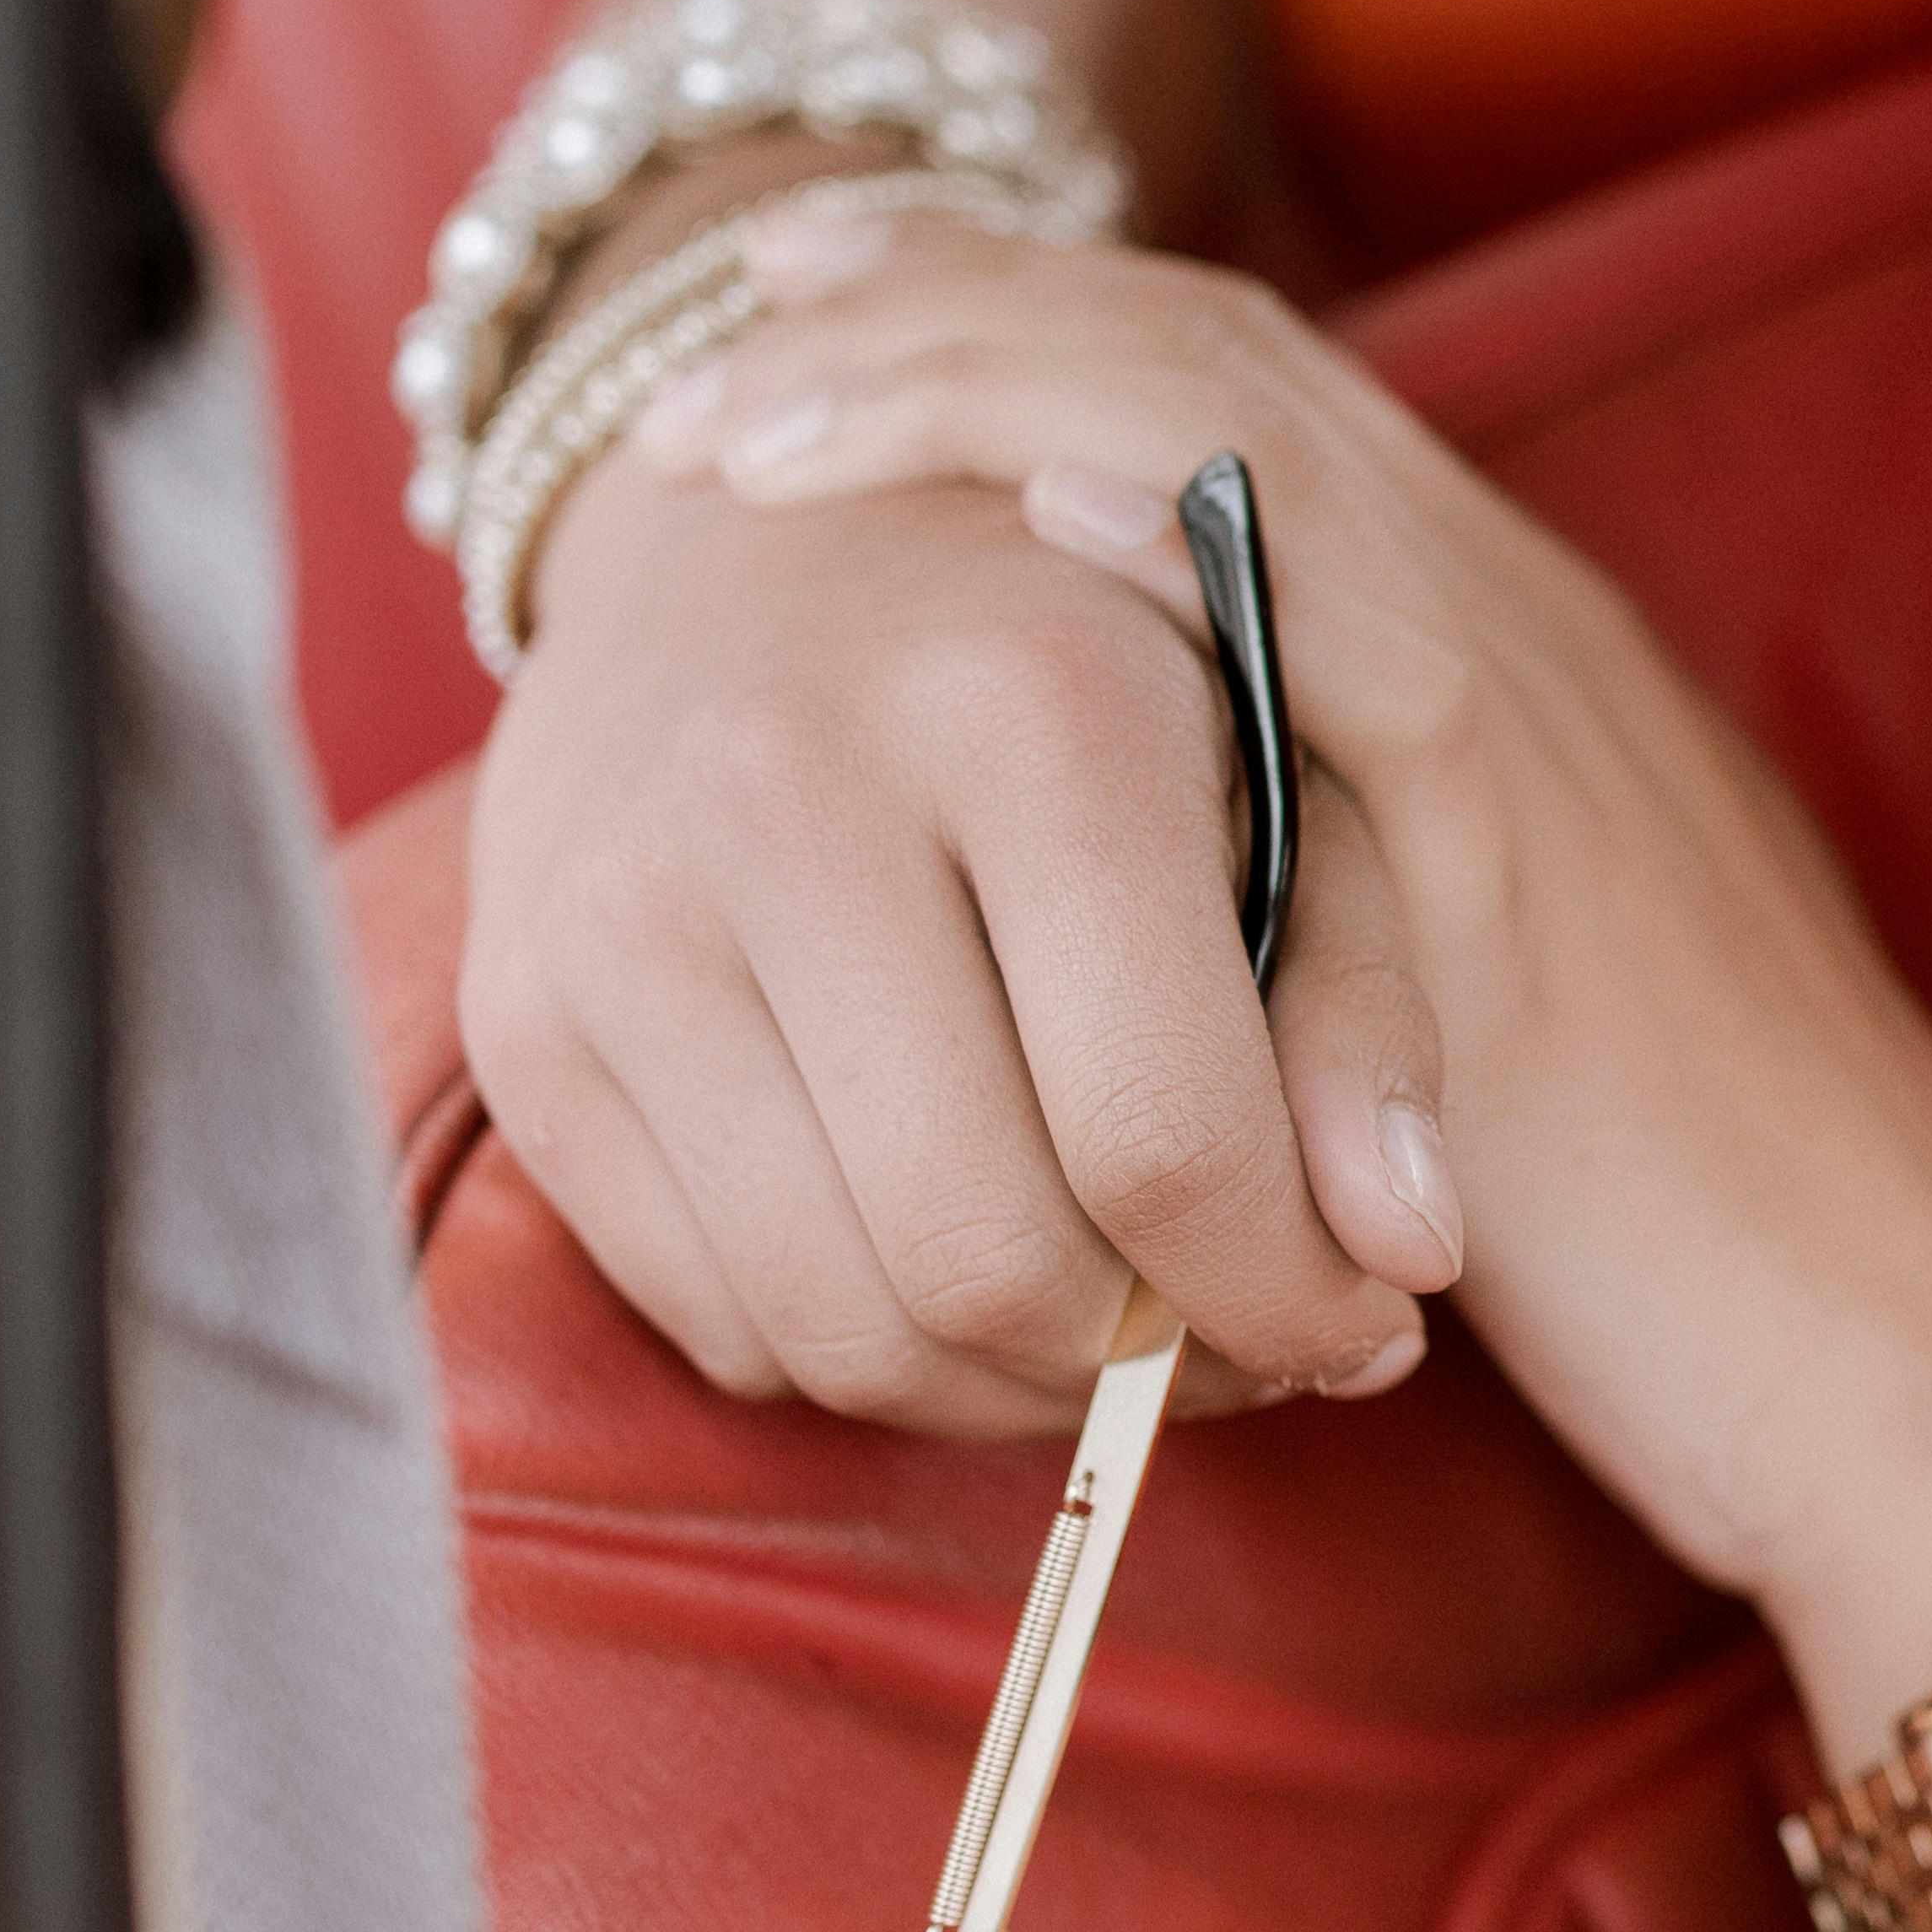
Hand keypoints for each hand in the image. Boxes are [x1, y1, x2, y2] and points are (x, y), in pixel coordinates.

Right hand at [460, 332, 1462, 1438]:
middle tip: (1249, 1332)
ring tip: (1123, 1318)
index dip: (1290, 1293)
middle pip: (991, 1260)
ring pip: (845, 1326)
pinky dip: (871, 1348)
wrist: (766, 543)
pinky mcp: (525, 1023)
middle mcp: (786, 797)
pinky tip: (960, 1264)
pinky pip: (720, 1314)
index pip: (1164, 1132)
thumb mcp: (1284, 768)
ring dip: (1016, 1388)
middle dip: (1160, 1361)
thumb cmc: (1085, 665)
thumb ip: (1364, 1010)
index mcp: (1024, 710)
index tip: (1364, 1321)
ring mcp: (621, 918)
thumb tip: (1407, 1256)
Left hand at [608, 204, 1931, 1635]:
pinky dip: (1179, 549)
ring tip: (770, 404)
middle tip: (746, 289)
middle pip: (1212, 353)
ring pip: (1251, 443)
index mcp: (1495, 651)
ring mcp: (1525, 731)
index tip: (826, 277)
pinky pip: (1348, 649)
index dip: (1024, 304)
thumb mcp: (1478, 1010)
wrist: (1903, 1352)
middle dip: (960, 294)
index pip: (1235, 388)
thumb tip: (1167, 915)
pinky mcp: (1523, 873)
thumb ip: (1337, 912)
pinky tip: (1027, 518)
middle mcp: (1513, 633)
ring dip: (991, 390)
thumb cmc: (1695, 1224)